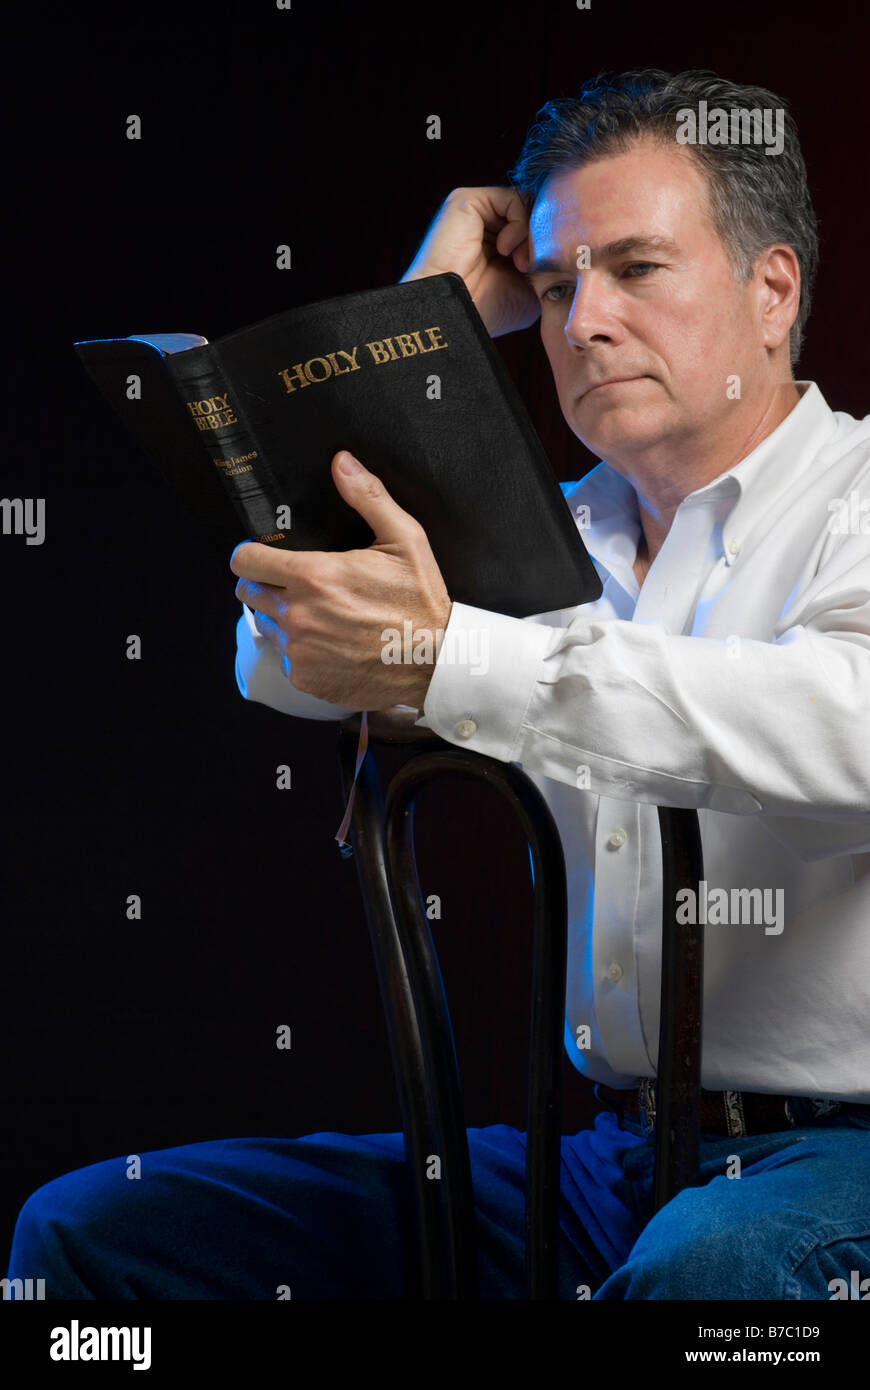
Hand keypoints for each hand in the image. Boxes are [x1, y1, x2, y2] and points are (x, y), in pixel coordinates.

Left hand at [231, 451, 452, 710]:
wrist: (437, 662)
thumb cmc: (421, 600)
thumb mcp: (405, 539)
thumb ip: (368, 497)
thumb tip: (341, 462)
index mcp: (313, 576)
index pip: (245, 562)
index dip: (250, 555)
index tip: (261, 556)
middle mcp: (298, 615)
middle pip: (249, 594)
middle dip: (264, 585)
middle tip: (294, 585)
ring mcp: (299, 650)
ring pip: (267, 627)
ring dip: (282, 618)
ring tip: (318, 616)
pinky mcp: (306, 678)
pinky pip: (286, 659)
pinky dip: (301, 652)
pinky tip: (330, 644)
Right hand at [401, 185, 540, 337]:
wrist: (454, 311)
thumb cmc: (488, 309)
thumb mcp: (530, 287)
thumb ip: (548, 262)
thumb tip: (570, 244)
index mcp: (498, 247)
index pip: (537, 230)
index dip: (549, 247)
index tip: (547, 272)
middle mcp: (487, 227)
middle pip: (534, 215)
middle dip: (542, 241)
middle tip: (532, 267)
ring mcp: (477, 213)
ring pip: (527, 206)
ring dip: (532, 234)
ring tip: (521, 263)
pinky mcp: (468, 201)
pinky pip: (513, 197)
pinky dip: (520, 222)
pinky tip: (507, 249)